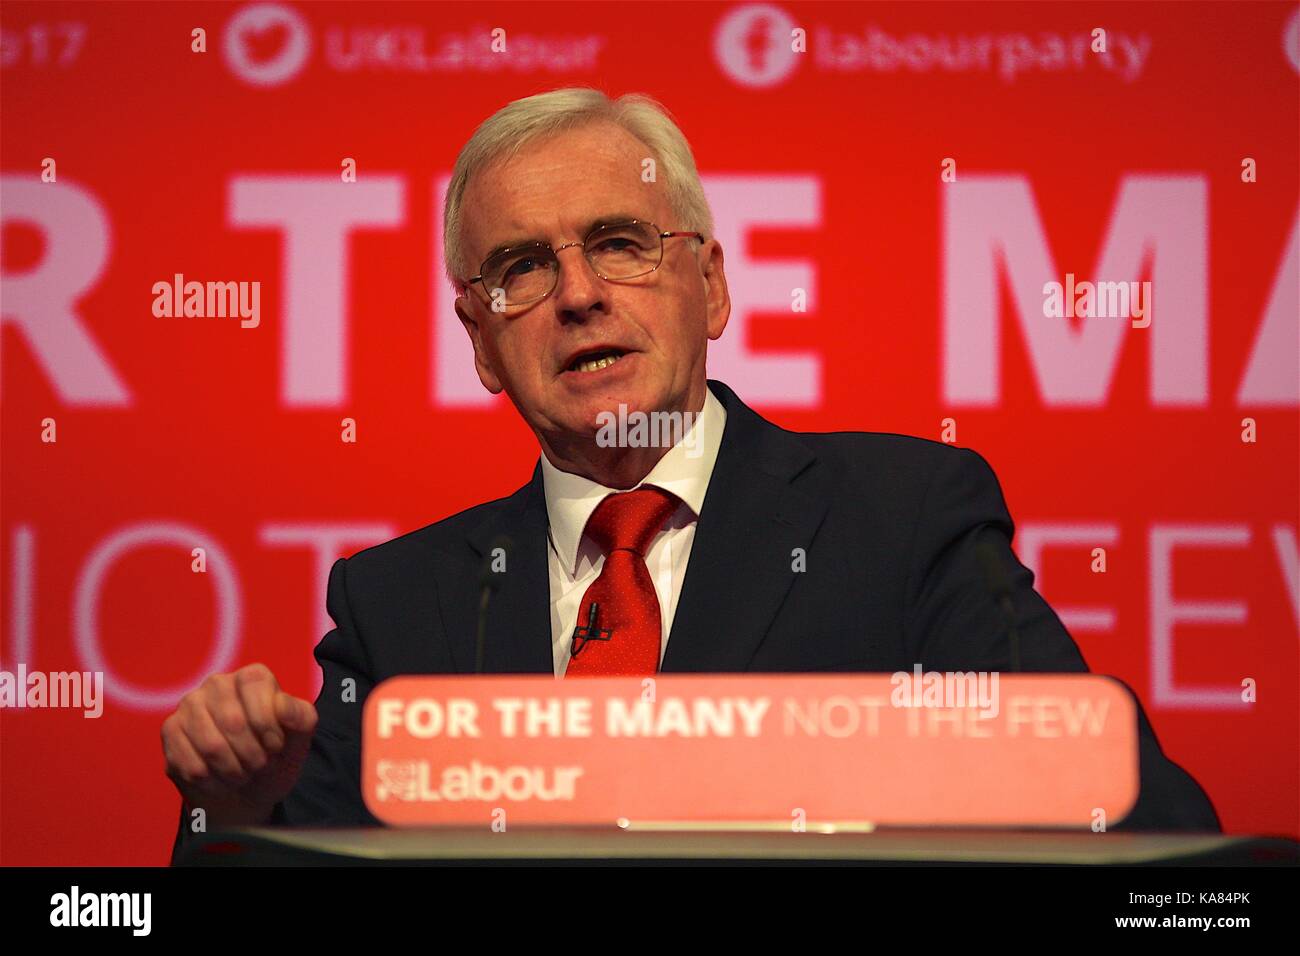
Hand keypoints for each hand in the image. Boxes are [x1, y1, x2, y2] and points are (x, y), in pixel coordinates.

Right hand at [162, 663, 316, 827]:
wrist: (247, 791)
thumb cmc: (275, 757)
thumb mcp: (299, 739)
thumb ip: (301, 717)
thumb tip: (283, 705)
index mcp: (252, 677)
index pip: (257, 691)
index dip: (270, 728)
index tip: (276, 747)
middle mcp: (217, 683)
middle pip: (233, 723)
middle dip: (253, 756)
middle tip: (260, 767)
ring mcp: (190, 705)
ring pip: (211, 745)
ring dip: (233, 771)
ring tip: (243, 775)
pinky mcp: (171, 731)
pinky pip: (190, 763)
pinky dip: (213, 782)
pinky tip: (221, 782)